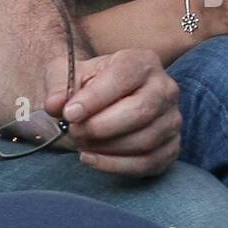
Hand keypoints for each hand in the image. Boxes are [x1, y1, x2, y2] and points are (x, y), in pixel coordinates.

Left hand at [43, 48, 180, 176]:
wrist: (104, 99)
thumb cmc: (87, 84)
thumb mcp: (68, 74)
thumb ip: (59, 86)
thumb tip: (55, 105)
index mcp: (142, 62)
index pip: (124, 77)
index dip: (95, 98)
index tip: (69, 114)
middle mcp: (165, 88)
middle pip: (140, 112)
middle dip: (101, 126)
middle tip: (73, 131)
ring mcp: (172, 120)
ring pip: (145, 140)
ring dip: (107, 148)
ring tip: (80, 143)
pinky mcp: (171, 147)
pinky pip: (148, 163)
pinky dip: (115, 166)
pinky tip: (91, 159)